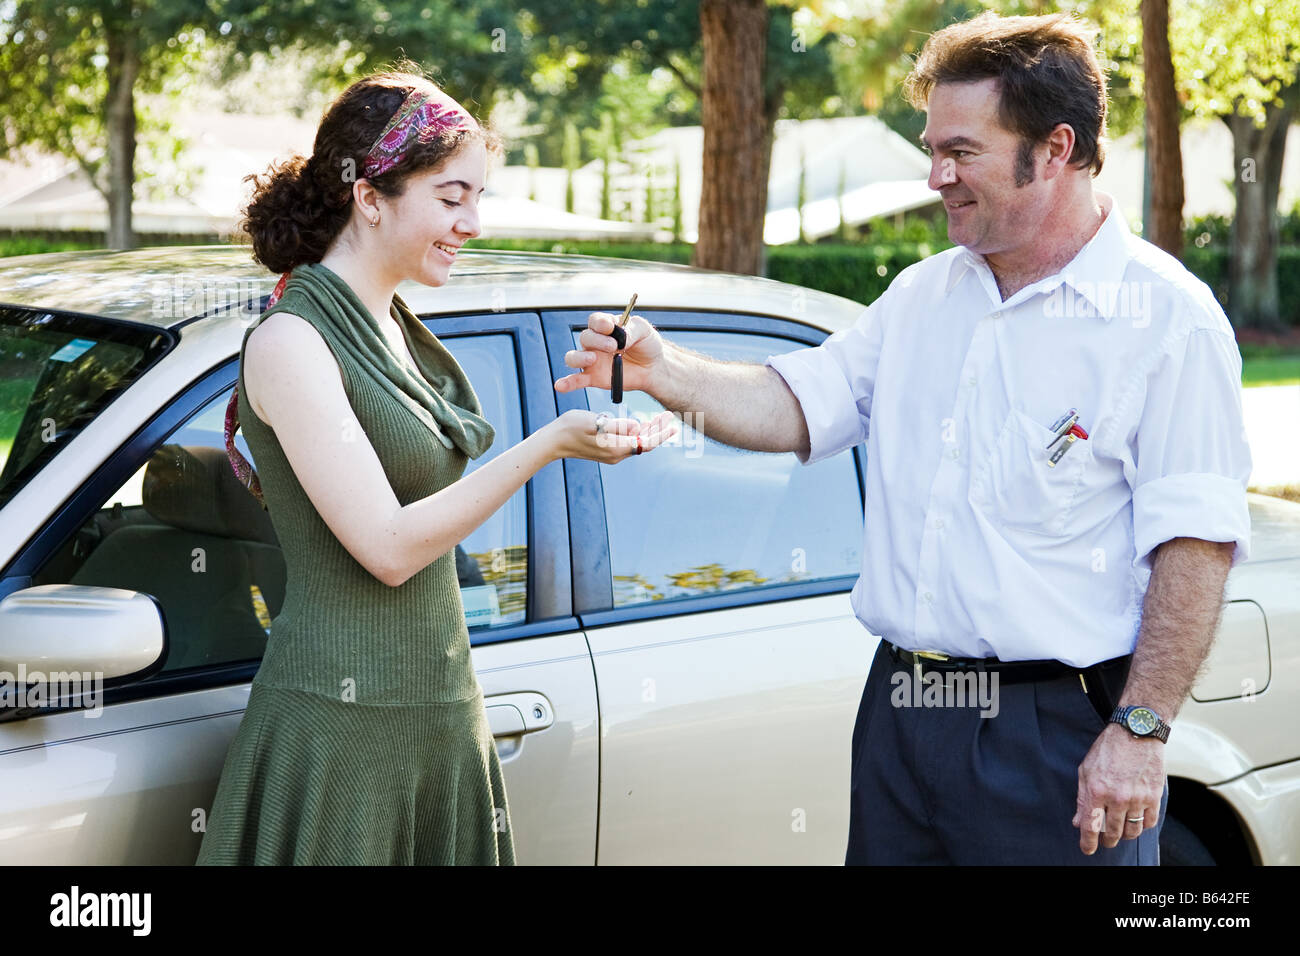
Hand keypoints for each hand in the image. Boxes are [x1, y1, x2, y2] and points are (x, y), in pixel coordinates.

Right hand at [544, 408, 677, 463]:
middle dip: (657, 430)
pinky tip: (640, 424)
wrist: (552, 441)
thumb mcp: (596, 422)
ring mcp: (611, 454)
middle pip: (644, 443)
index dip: (661, 435)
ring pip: (636, 443)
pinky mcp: (606, 451)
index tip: (673, 426)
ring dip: (648, 431)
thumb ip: (618, 425)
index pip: (646, 443)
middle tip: (668, 416)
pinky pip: (627, 443)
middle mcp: (616, 454)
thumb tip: (637, 427)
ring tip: (659, 418)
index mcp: (616, 448)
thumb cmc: (571, 428)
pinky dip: (636, 433)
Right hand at [554, 310, 664, 395]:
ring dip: (579, 357)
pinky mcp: (593, 377)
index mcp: (606, 327)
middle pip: (585, 338)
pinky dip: (567, 383)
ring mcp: (592, 360)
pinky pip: (576, 380)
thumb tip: (621, 337)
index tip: (609, 327)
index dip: (599, 323)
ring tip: (592, 359)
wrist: (653, 367)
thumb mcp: (644, 331)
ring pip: (574, 357)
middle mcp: (595, 342)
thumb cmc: (647, 345)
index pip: (595, 321)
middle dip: (597, 341)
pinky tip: (560, 386)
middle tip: (613, 347)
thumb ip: (631, 330)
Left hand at [1072, 723, 1165, 854]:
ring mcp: (1137, 798)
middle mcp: (1117, 797)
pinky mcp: (1154, 796)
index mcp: (1096, 790)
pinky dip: (1142, 826)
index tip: (1087, 850)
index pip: (1090, 826)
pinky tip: (1136, 819)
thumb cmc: (1108, 749)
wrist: (1136, 732)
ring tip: (1120, 830)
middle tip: (1105, 840)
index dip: (1088, 842)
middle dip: (1107, 840)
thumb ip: (1082, 798)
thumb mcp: (1086, 770)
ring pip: (1131, 831)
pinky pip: (1149, 822)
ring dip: (1124, 835)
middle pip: (1112, 833)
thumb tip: (1078, 821)